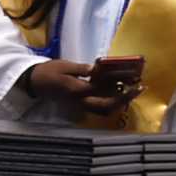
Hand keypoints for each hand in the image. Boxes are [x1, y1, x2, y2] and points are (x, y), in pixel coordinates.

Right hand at [24, 59, 142, 121]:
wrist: (36, 83)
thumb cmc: (49, 72)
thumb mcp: (64, 66)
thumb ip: (82, 69)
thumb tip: (98, 68)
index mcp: (76, 90)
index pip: (101, 89)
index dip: (117, 83)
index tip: (131, 77)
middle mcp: (81, 101)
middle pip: (107, 105)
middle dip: (125, 98)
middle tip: (140, 88)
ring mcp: (81, 105)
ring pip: (105, 109)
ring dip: (121, 102)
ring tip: (134, 89)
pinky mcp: (82, 105)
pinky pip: (101, 107)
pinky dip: (113, 101)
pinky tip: (121, 91)